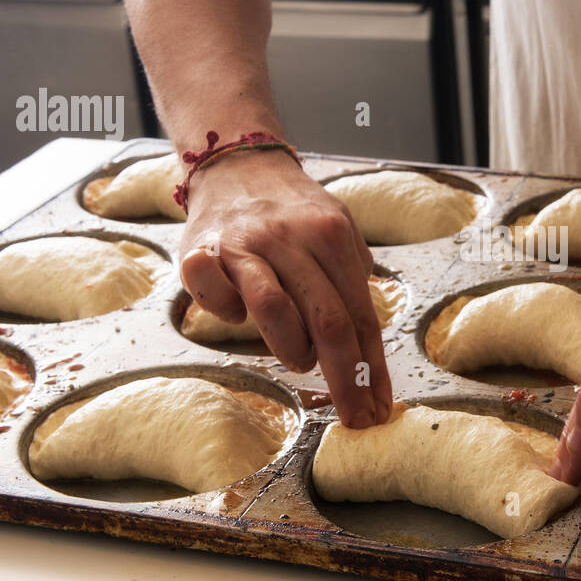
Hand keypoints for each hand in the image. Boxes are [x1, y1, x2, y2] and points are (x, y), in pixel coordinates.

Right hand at [178, 147, 391, 428]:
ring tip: (298, 357)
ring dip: (291, 350)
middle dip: (344, 380)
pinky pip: (217, 299)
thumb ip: (352, 283)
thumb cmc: (292, 213)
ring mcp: (246, 245)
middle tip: (353, 417)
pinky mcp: (202, 251)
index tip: (378, 410)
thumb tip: (369, 350)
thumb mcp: (336, 234)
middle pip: (328, 322)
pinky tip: (236, 311)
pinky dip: (228, 315)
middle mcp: (292, 239)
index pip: (362, 316)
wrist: (237, 163)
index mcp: (333, 237)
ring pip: (275, 313)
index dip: (372, 370)